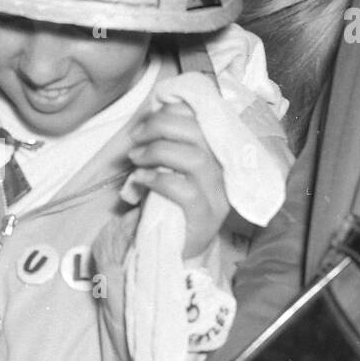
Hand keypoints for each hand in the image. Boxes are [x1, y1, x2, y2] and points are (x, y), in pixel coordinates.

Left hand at [128, 103, 227, 257]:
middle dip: (163, 125)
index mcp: (216, 154)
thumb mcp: (167, 168)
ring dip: (159, 151)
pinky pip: (185, 191)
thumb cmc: (167, 205)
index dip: (177, 109)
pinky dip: (158, 179)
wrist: (172, 251)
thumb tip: (147, 119)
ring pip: (196, 158)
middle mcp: (223, 172)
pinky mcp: (204, 217)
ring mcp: (217, 196)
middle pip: (200, 133)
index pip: (206, 118)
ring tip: (136, 158)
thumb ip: (166, 145)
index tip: (149, 115)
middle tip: (136, 135)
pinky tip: (140, 179)